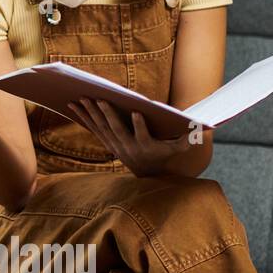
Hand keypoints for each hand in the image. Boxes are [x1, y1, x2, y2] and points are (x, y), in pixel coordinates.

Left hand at [67, 97, 191, 176]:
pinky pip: (93, 128)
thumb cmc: (164, 155)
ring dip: (90, 113)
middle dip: (107, 114)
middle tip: (99, 99)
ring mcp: (115, 144)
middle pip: (116, 129)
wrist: (147, 173)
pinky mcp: (106, 141)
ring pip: (101, 127)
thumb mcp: (176, 149)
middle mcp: (128, 147)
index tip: (137, 113)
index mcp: (146, 146)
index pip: (142, 136)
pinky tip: (73, 105)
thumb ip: (186, 140)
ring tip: (81, 98)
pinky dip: (83, 117)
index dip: (139, 125)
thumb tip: (199, 129)